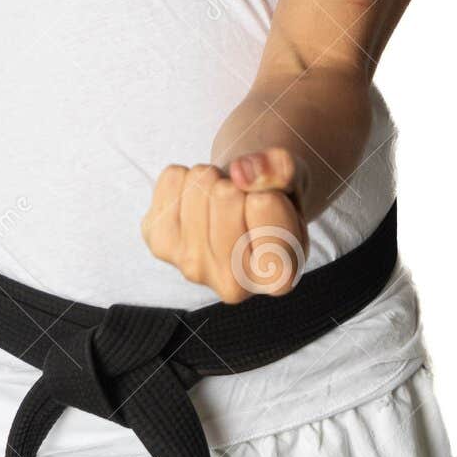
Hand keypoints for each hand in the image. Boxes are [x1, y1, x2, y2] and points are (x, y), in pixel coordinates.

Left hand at [140, 146, 309, 303]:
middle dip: (236, 183)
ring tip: (223, 201)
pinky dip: (186, 178)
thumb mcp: (296, 180)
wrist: (241, 211)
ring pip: (197, 184)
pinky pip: (171, 178)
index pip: (263, 203)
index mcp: (277, 277)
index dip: (268, 190)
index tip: (269, 206)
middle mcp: (233, 285)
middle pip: (224, 194)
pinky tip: (199, 202)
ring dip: (213, 179)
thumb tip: (240, 171)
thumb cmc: (276, 200)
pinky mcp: (161, 244)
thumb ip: (282, 171)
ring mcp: (191, 266)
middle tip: (243, 201)